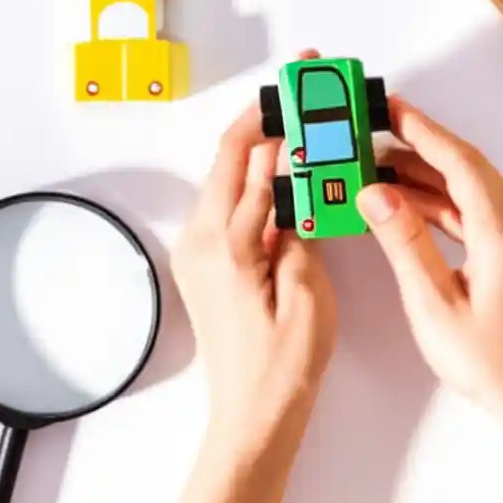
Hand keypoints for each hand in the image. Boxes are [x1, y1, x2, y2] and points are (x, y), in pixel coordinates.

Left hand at [173, 102, 335, 456]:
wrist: (252, 418)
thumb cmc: (283, 367)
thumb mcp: (306, 290)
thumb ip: (293, 223)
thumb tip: (289, 168)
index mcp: (223, 245)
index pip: (249, 158)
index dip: (277, 115)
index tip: (301, 84)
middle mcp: (198, 243)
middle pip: (228, 159)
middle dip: (263, 118)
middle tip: (300, 88)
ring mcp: (196, 255)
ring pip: (225, 180)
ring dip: (259, 149)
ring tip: (298, 124)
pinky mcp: (204, 267)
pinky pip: (226, 208)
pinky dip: (253, 184)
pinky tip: (283, 176)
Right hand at [357, 99, 502, 436]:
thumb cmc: (495, 363)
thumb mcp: (434, 304)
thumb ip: (404, 244)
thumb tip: (376, 194)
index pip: (459, 161)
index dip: (422, 130)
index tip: (391, 109)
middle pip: (466, 170)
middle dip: (417, 152)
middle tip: (371, 142)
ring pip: (472, 192)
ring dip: (428, 181)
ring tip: (379, 176)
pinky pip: (480, 214)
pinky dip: (445, 207)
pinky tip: (412, 211)